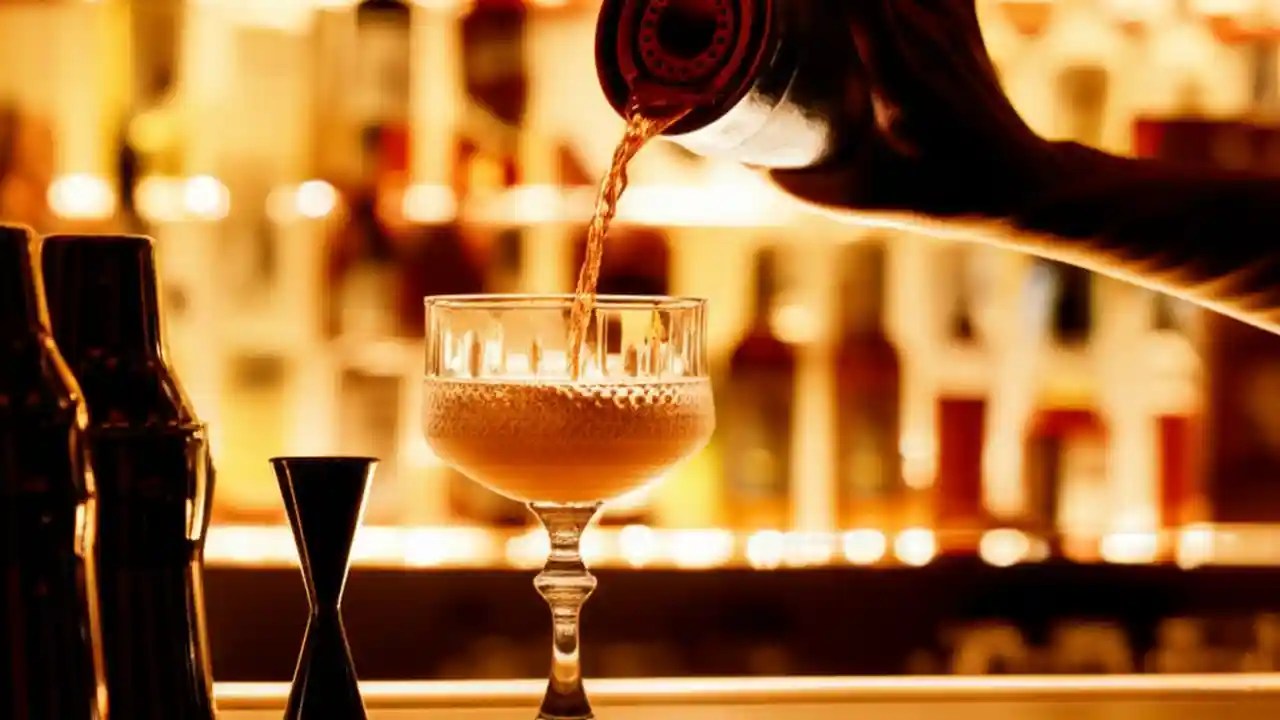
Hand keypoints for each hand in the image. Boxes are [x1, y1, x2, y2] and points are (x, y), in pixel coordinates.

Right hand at [769, 0, 1055, 218]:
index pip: (853, 3)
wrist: (1014, 182)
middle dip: (817, 0)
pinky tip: (866, 10)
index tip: (768, 2)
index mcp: (901, 77)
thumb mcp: (858, 198)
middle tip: (769, 6)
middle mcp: (927, 35)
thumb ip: (794, 182)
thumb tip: (740, 157)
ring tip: (811, 8)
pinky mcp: (959, 13)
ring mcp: (948, 19)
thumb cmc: (934, 195)